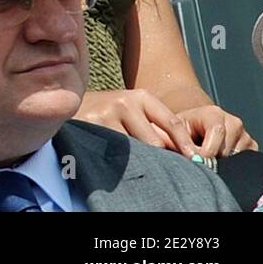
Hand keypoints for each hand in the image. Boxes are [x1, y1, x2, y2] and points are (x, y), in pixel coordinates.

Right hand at [76, 89, 197, 155]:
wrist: (66, 97)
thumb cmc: (108, 112)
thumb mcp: (133, 112)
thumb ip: (155, 128)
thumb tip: (185, 153)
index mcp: (140, 97)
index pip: (171, 123)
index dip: (185, 145)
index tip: (196, 162)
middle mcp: (124, 102)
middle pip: (155, 142)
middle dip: (158, 156)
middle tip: (158, 165)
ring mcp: (106, 114)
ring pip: (133, 150)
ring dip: (135, 160)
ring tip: (128, 160)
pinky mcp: (90, 126)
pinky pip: (112, 153)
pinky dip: (116, 161)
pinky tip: (113, 158)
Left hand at [175, 106, 258, 157]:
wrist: (192, 129)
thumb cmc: (180, 130)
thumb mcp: (172, 131)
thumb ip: (177, 141)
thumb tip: (191, 157)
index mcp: (213, 113)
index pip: (217, 131)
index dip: (206, 150)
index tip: (196, 160)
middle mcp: (232, 122)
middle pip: (227, 149)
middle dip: (212, 159)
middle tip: (199, 160)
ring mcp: (244, 135)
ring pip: (236, 158)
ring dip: (221, 163)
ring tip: (207, 156)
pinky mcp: (250, 147)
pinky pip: (245, 162)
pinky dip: (231, 166)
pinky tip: (218, 159)